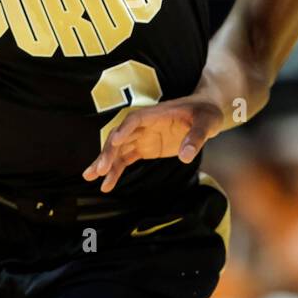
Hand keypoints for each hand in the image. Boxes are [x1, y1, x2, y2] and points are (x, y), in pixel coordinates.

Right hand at [82, 96, 223, 192]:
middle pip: (121, 136)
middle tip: (100, 168)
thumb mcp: (207, 123)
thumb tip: (186, 156)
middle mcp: (144, 125)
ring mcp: (142, 137)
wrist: (204, 113)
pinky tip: (106, 184)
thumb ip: (196, 138)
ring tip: (90, 177)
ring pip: (118, 149)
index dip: (125, 130)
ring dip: (105, 162)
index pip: (135, 120)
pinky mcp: (144, 148)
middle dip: (109, 152)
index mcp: (156, 114)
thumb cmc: (206, 113)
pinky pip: (126, 159)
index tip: (115, 141)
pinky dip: (115, 170)